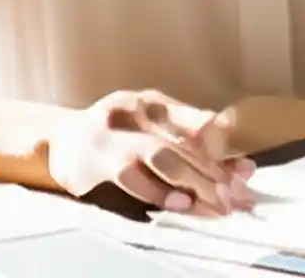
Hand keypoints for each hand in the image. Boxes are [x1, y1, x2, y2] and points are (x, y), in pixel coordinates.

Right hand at [47, 90, 256, 215]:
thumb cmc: (116, 139)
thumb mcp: (151, 131)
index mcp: (153, 102)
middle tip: (236, 195)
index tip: (246, 172)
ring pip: (161, 157)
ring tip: (215, 200)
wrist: (58, 143)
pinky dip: (159, 191)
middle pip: (184, 141)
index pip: (198, 123)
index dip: (223, 149)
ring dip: (192, 180)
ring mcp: (114, 133)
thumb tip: (243, 168)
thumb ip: (191, 146)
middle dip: (214, 171)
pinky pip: (133, 177)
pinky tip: (181, 202)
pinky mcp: (97, 159)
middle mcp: (135, 109)